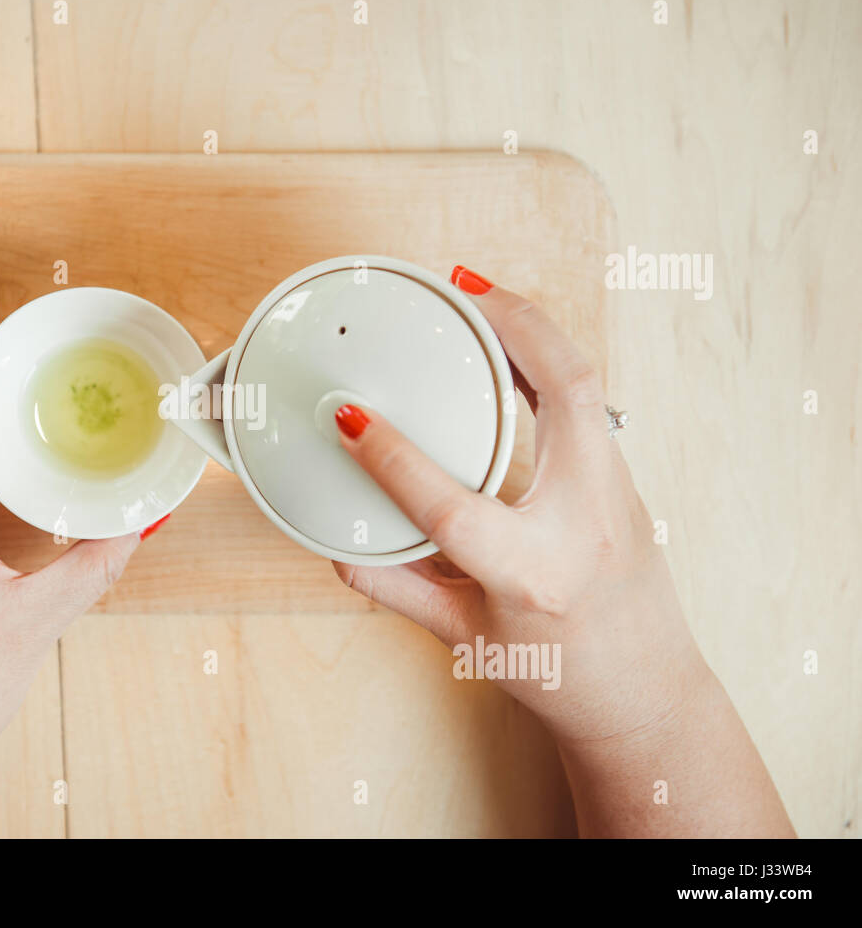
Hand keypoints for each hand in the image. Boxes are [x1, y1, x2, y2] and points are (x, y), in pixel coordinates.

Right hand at [333, 271, 793, 836]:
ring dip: (535, 332)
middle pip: (565, 393)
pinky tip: (513, 349)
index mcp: (533, 574)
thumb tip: (338, 554)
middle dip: (514, 325)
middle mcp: (585, 522)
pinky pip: (588, 403)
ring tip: (482, 298)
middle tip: (461, 286)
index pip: (451, 506)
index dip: (392, 459)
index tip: (350, 419)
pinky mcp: (623, 482)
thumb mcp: (465, 643)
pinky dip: (547, 363)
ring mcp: (616, 495)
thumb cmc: (563, 678)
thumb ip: (397, 592)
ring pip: (586, 386)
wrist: (647, 699)